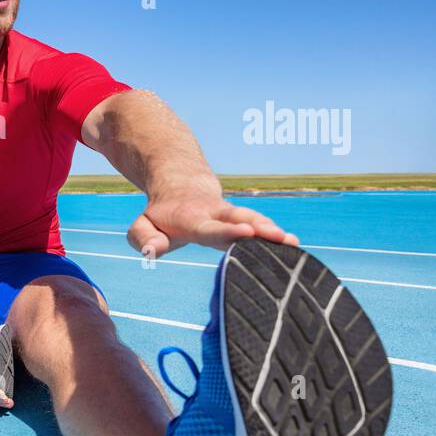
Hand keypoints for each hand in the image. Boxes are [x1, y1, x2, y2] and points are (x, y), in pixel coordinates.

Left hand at [127, 186, 299, 257]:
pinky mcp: (243, 220)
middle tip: (279, 237)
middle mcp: (216, 214)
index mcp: (192, 219)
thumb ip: (143, 238)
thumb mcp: (142, 225)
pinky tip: (294, 248)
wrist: (182, 184)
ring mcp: (232, 215)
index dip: (227, 231)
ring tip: (293, 243)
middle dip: (260, 228)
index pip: (210, 228)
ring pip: (255, 220)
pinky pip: (261, 226)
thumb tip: (153, 251)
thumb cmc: (161, 214)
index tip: (246, 233)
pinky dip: (275, 236)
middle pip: (241, 220)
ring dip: (273, 232)